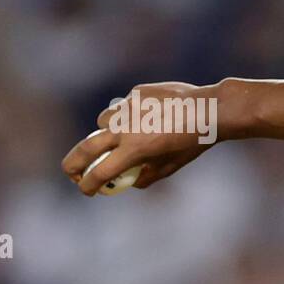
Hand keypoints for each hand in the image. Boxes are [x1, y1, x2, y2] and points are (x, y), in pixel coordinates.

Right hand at [61, 81, 221, 194]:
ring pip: (102, 122)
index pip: (100, 172)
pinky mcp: (135, 93)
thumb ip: (148, 175)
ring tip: (121, 138)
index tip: (86, 191)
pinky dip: (127, 116)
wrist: (211, 109)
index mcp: (135, 149)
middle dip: (73, 164)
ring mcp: (128, 107)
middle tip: (72, 173)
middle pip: (85, 147)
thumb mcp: (172, 165)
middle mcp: (125, 127)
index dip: (89, 186)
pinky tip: (148, 117)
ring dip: (104, 133)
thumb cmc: (194, 141)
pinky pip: (122, 106)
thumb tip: (131, 182)